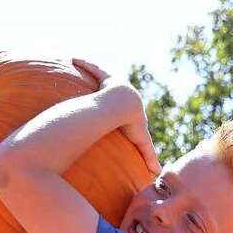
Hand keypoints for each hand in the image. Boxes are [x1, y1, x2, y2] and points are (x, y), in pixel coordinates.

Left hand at [72, 58, 161, 175]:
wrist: (125, 107)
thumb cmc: (132, 125)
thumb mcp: (141, 142)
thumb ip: (147, 156)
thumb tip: (158, 174)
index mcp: (132, 104)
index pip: (130, 107)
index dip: (126, 107)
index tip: (121, 108)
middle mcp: (125, 91)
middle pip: (116, 89)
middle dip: (110, 85)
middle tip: (103, 86)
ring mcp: (116, 83)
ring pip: (104, 76)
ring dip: (96, 71)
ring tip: (83, 68)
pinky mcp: (106, 78)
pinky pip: (94, 69)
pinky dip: (86, 64)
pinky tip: (74, 59)